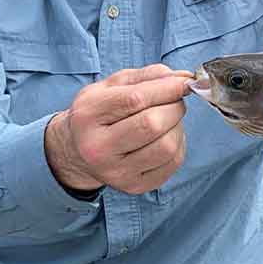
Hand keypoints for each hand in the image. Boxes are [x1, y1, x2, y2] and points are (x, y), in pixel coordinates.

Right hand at [45, 64, 193, 194]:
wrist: (77, 152)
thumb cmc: (99, 114)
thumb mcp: (112, 86)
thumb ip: (148, 76)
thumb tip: (184, 78)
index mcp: (89, 115)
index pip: (135, 99)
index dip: (167, 88)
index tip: (185, 82)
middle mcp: (98, 148)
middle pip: (153, 124)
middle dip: (174, 107)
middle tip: (174, 101)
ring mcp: (116, 172)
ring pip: (167, 146)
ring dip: (178, 127)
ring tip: (168, 120)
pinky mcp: (134, 186)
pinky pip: (173, 163)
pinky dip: (178, 145)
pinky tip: (166, 137)